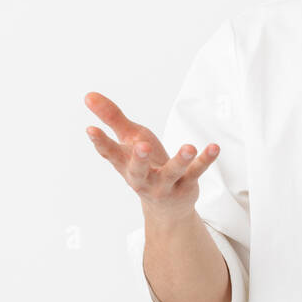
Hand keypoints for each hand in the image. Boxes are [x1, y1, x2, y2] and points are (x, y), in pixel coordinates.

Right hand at [84, 91, 220, 226]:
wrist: (166, 206)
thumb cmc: (145, 165)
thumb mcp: (129, 140)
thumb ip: (112, 118)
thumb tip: (88, 95)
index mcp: (125, 165)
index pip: (110, 155)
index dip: (100, 142)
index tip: (91, 129)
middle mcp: (143, 178)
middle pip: (138, 171)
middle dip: (139, 159)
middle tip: (142, 145)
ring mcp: (165, 184)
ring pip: (172, 173)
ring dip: (181, 160)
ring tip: (189, 147)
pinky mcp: (186, 185)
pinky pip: (196, 172)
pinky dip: (205, 160)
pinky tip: (214, 147)